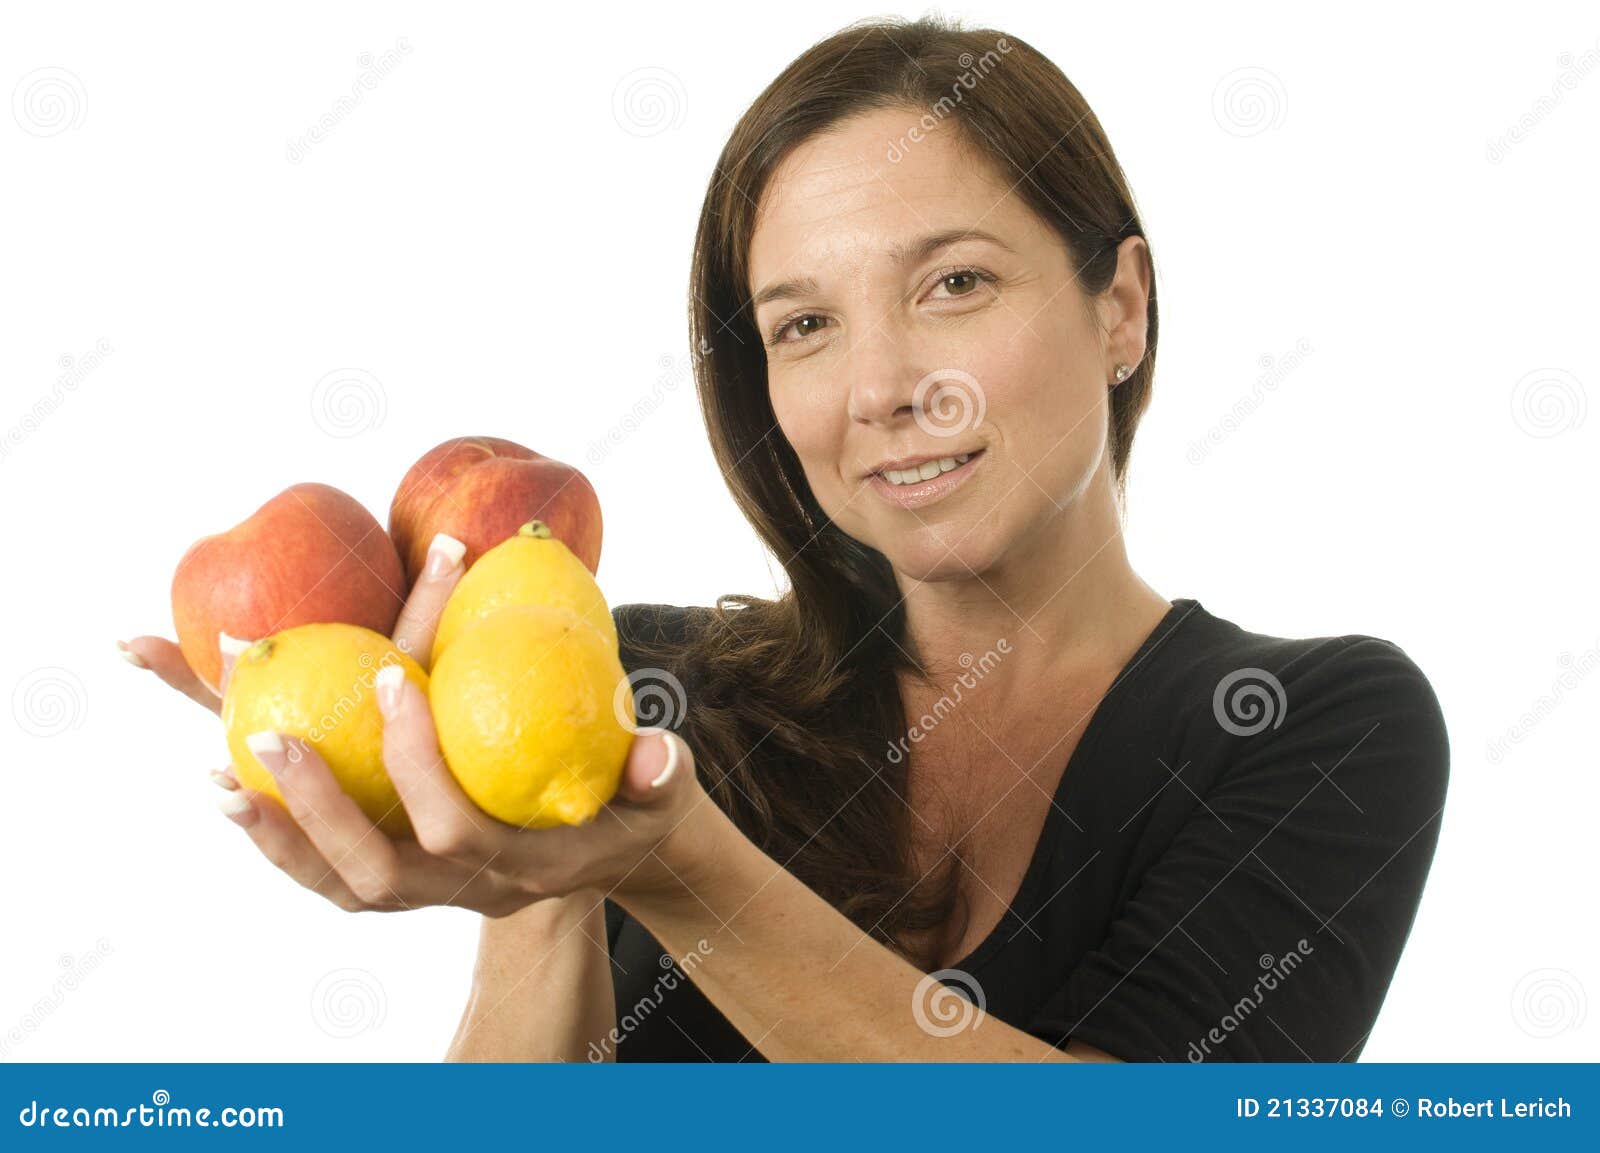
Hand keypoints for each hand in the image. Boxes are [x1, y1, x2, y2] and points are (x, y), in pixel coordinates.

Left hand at [121, 531, 712, 915]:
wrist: (608, 855)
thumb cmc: (634, 810)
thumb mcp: (661, 793)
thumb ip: (661, 773)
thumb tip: (655, 752)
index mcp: (527, 866)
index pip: (460, 830)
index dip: (420, 765)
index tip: (392, 677)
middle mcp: (468, 893)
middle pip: (376, 877)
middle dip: (317, 811)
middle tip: (269, 736)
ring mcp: (430, 894)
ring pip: (337, 887)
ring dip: (275, 836)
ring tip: (219, 778)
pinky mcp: (402, 879)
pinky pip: (328, 872)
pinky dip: (279, 836)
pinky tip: (237, 787)